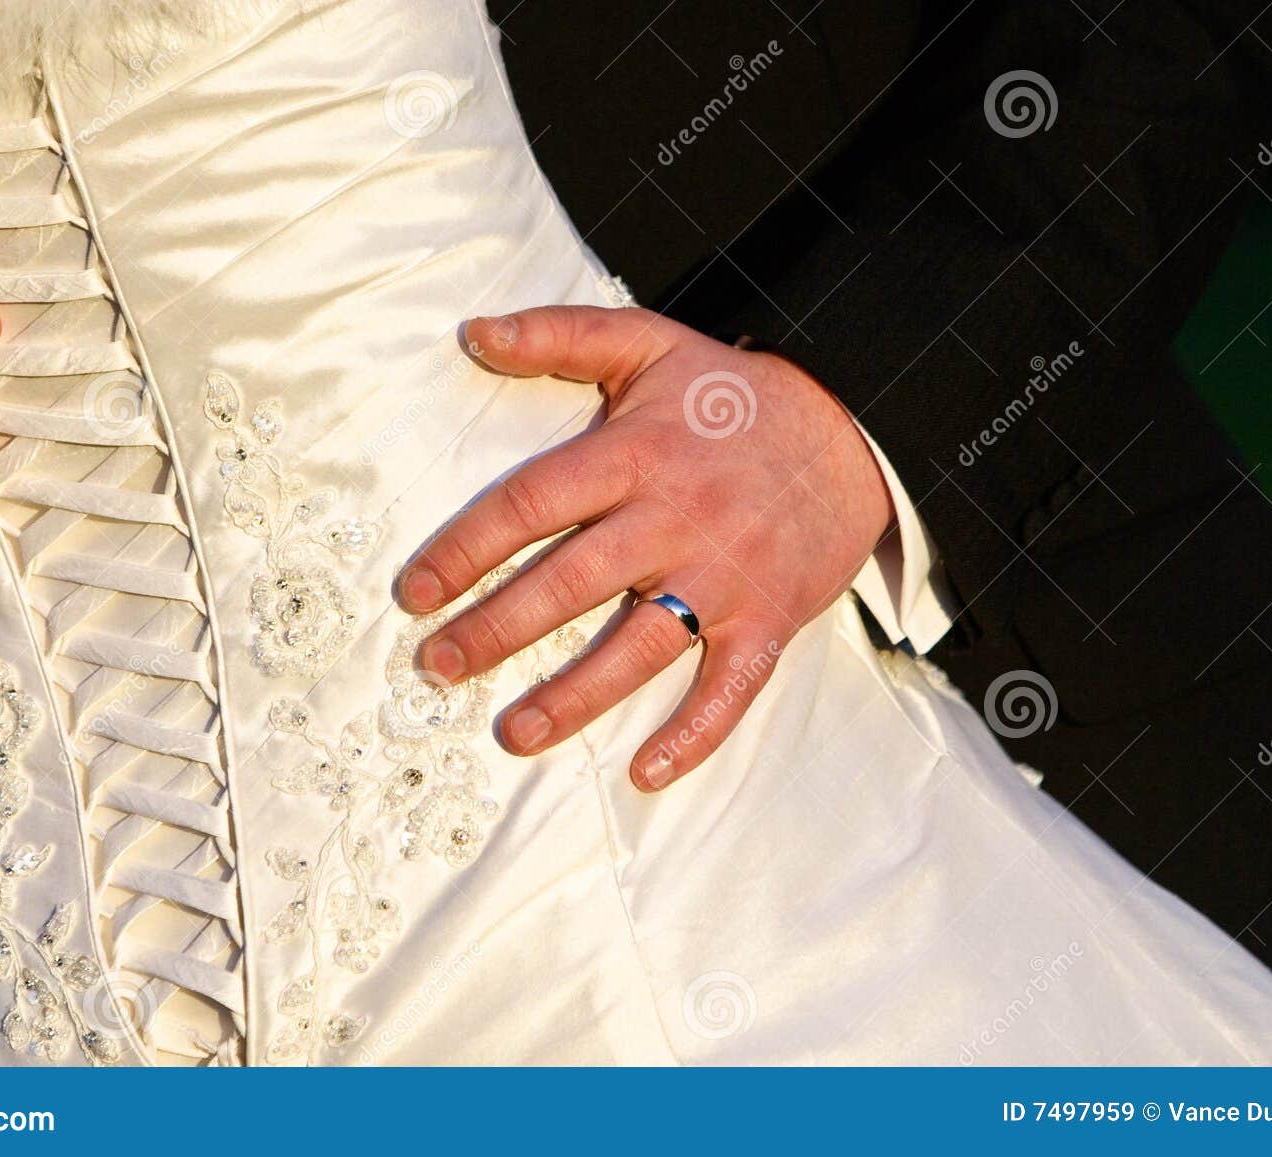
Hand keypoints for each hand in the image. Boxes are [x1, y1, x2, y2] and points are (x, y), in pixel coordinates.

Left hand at [397, 306, 893, 790]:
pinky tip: (645, 772)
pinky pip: (729, 688)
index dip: (466, 549)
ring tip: (513, 733)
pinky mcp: (767, 619)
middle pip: (570, 584)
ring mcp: (723, 576)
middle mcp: (674, 520)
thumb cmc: (734, 397)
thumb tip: (473, 333)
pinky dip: (693, 734)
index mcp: (635, 454)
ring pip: (638, 647)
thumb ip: (559, 334)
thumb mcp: (650, 342)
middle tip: (440, 668)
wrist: (856, 426)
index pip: (531, 505)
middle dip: (497, 631)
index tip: (415, 592)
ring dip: (573, 697)